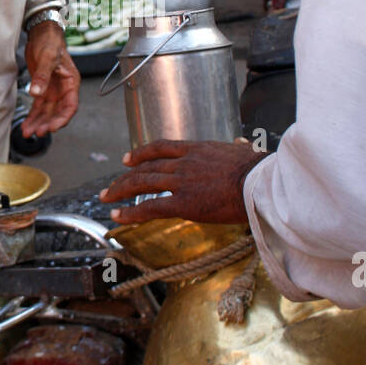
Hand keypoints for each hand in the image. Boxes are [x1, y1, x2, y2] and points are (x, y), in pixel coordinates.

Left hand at [22, 21, 79, 136]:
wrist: (42, 33)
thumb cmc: (50, 42)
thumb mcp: (47, 58)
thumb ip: (42, 77)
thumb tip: (36, 94)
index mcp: (71, 82)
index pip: (70, 106)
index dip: (62, 119)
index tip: (52, 128)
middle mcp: (63, 89)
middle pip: (57, 112)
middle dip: (47, 123)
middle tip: (37, 132)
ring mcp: (53, 90)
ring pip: (47, 112)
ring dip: (38, 122)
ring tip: (28, 132)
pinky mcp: (42, 88)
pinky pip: (38, 106)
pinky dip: (33, 115)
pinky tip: (26, 124)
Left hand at [99, 139, 264, 225]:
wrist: (260, 184)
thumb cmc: (259, 171)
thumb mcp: (244, 153)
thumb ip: (236, 150)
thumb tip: (242, 146)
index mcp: (198, 149)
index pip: (162, 147)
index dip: (141, 153)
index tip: (128, 159)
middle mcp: (185, 163)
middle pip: (146, 167)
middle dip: (124, 177)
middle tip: (110, 187)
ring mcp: (182, 182)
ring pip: (142, 184)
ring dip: (120, 191)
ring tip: (105, 199)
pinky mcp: (183, 203)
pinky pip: (150, 207)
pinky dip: (130, 213)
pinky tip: (117, 217)